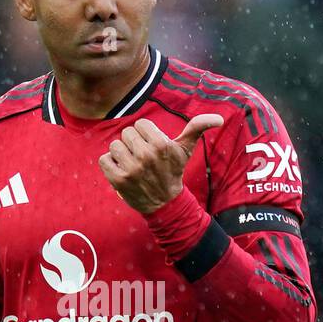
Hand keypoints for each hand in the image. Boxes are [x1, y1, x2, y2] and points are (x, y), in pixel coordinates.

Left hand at [99, 113, 223, 214]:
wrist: (165, 202)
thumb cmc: (173, 171)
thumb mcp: (186, 149)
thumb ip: (198, 128)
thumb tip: (219, 119)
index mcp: (161, 144)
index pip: (140, 124)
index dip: (145, 134)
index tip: (152, 146)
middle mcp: (146, 155)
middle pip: (127, 133)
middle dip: (134, 144)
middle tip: (143, 157)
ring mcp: (131, 168)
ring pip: (114, 145)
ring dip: (121, 154)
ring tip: (132, 164)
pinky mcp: (118, 180)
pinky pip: (103, 160)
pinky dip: (110, 165)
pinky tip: (122, 171)